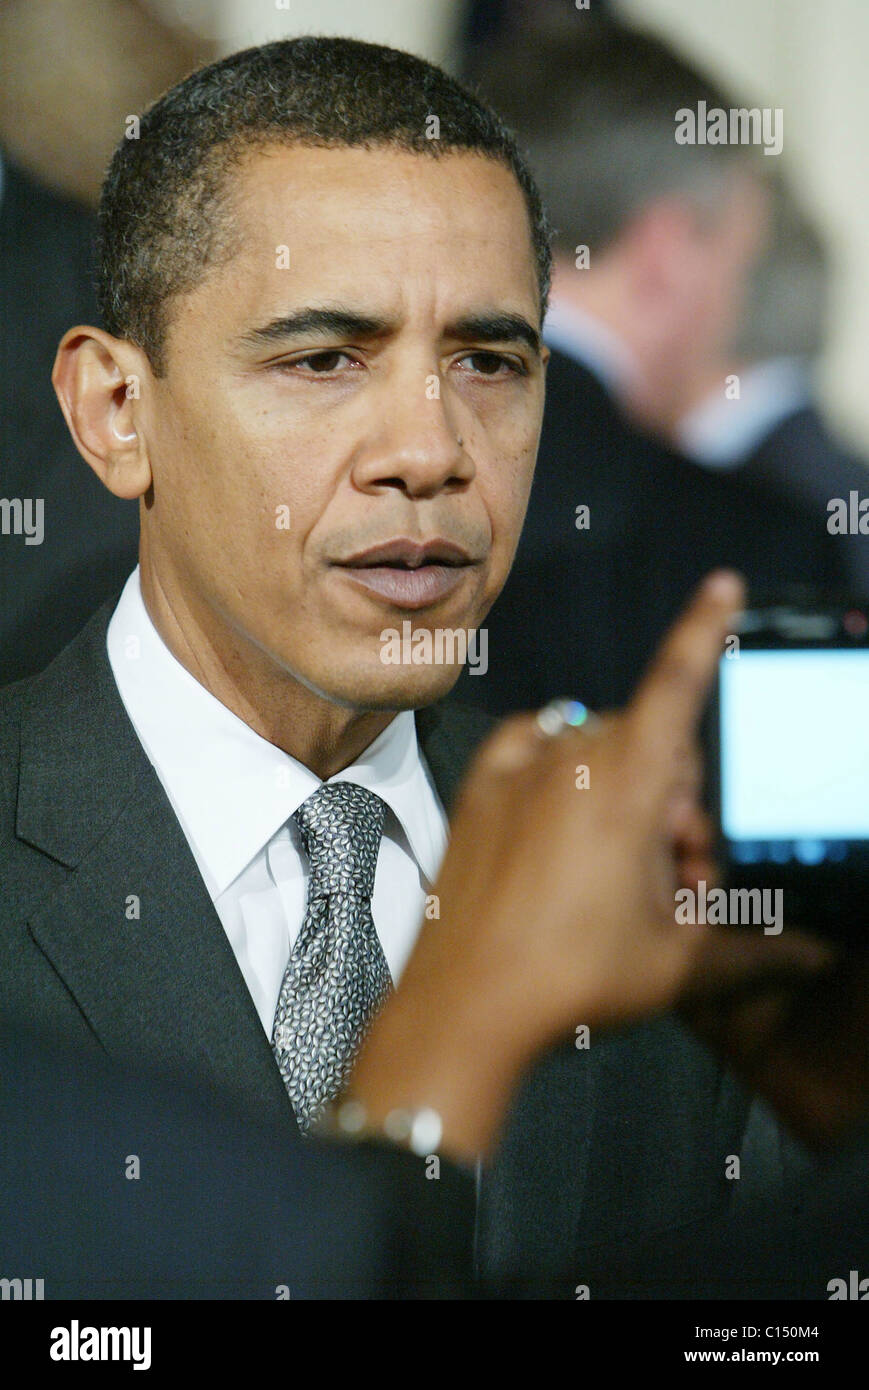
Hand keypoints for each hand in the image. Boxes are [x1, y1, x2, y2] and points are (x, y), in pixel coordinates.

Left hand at [349, 571, 830, 1159]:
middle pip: (652, 745)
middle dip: (677, 802)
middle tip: (674, 879)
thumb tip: (815, 957)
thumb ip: (755, 949)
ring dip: (623, 791)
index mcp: (628, 787)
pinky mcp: (479, 786)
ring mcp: (519, 770)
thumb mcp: (676, 964)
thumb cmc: (571, 981)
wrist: (464, 1006)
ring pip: (596, 746)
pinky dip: (558, 763)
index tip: (723, 585)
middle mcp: (571, 760)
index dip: (705, 629)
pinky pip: (534, 741)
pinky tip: (563, 814)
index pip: (678, 686)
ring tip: (617, 869)